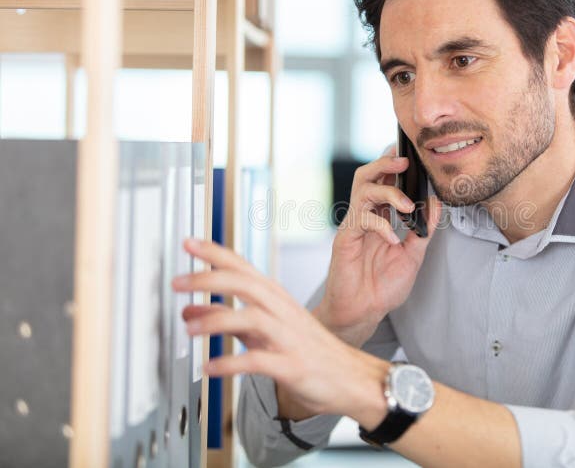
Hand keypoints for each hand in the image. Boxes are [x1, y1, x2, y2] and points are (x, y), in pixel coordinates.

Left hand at [172, 238, 387, 419]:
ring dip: (216, 320)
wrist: (351, 377)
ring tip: (188, 330)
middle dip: (208, 279)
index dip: (215, 253)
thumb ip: (226, 319)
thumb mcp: (262, 331)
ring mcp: (288, 337)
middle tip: (177, 282)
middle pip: (245, 283)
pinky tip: (210, 368)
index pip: (242, 267)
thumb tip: (189, 311)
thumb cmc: (308, 350)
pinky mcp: (292, 365)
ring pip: (252, 317)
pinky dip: (231, 363)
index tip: (188, 242)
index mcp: (276, 298)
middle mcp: (282, 311)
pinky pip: (258, 361)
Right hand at [316, 149, 441, 346]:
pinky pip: (361, 220)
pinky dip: (381, 226)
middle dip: (384, 163)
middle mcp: (364, 217)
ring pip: (362, 190)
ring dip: (387, 191)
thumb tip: (436, 205)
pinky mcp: (345, 239)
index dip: (394, 166)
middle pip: (367, 176)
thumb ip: (423, 230)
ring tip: (407, 204)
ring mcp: (353, 227)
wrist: (363, 313)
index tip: (412, 157)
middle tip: (404, 161)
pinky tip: (393, 240)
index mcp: (379, 218)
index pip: (384, 182)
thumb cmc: (382, 286)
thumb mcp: (413, 256)